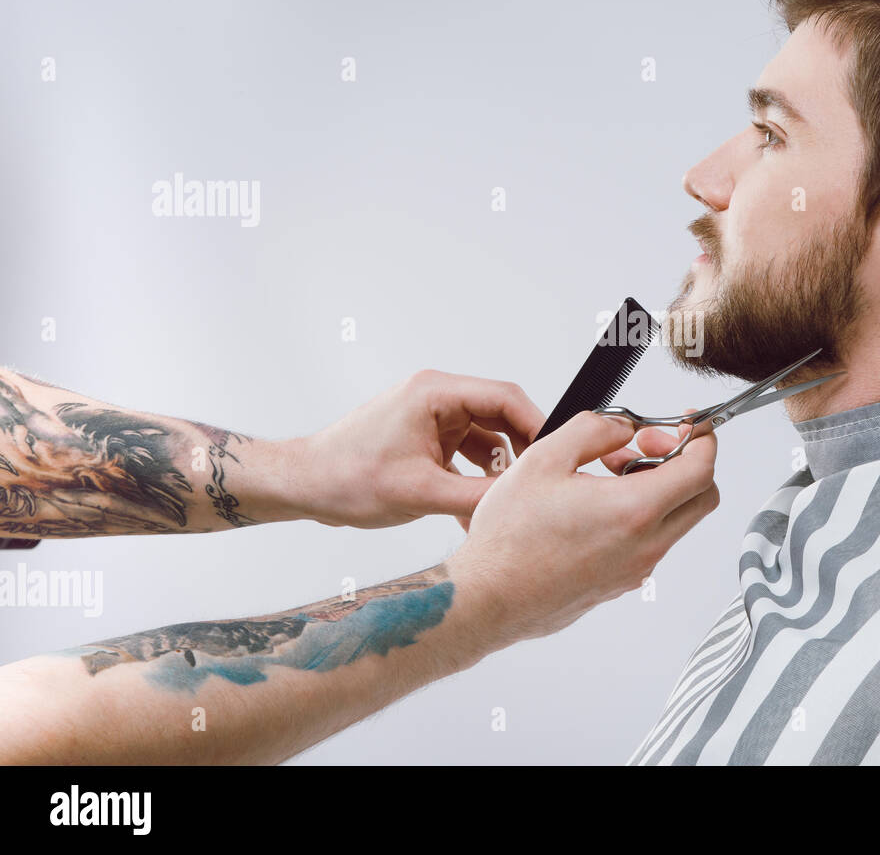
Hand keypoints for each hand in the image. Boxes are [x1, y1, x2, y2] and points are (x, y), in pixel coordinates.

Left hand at [286, 371, 543, 528]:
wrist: (303, 485)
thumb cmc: (345, 478)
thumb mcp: (420, 492)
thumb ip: (477, 495)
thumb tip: (522, 501)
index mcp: (434, 393)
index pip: (506, 397)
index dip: (538, 426)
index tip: (556, 456)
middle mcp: (437, 397)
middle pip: (503, 415)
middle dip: (522, 451)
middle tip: (539, 482)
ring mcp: (433, 418)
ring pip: (489, 438)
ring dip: (499, 470)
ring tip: (507, 500)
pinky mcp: (428, 438)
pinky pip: (469, 454)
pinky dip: (478, 478)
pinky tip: (481, 507)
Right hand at [453, 410, 719, 645]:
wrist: (489, 598)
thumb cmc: (510, 538)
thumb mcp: (545, 457)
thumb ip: (594, 429)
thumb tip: (623, 427)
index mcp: (635, 511)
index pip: (701, 469)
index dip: (702, 438)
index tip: (689, 424)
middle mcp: (646, 545)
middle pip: (701, 497)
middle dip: (685, 461)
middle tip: (645, 445)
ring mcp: (636, 570)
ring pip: (676, 520)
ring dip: (658, 487)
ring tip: (608, 472)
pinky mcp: (621, 584)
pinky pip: (651, 542)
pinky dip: (641, 515)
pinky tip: (597, 504)